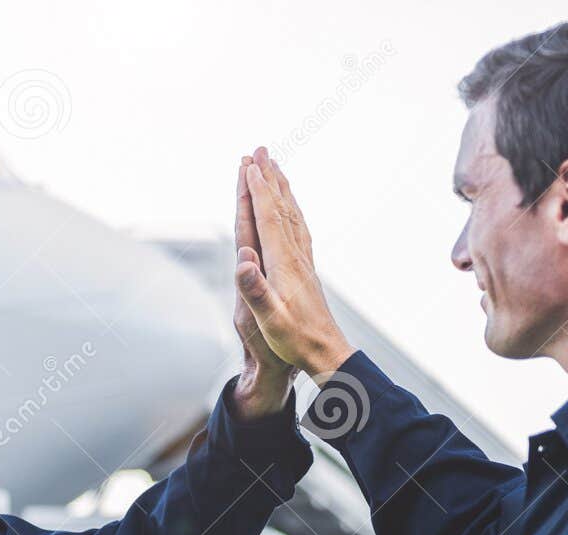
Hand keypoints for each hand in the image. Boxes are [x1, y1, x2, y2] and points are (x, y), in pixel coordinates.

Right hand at [236, 147, 354, 378]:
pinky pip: (298, 228)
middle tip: (260, 150)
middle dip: (268, 178)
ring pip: (291, 214)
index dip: (256, 190)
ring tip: (274, 167)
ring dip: (281, 188)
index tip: (248, 164)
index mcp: (283, 263)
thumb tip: (242, 260)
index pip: (268, 217)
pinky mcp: (306, 269)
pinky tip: (289, 208)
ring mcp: (303, 260)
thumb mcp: (269, 319)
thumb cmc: (294, 338)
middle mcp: (295, 255)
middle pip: (280, 207)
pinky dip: (291, 209)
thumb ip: (255, 290)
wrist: (325, 351)